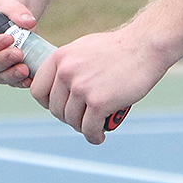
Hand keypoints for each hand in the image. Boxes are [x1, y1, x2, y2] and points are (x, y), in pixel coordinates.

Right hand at [0, 0, 34, 88]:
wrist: (12, 16)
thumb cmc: (1, 7)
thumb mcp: (6, 2)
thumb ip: (15, 10)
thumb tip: (28, 22)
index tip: (9, 38)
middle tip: (18, 53)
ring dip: (8, 74)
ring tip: (25, 68)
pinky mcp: (0, 75)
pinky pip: (7, 82)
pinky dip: (18, 82)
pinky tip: (29, 78)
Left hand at [31, 26, 169, 144]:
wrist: (145, 47)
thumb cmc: (118, 48)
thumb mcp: (83, 49)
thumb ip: (68, 65)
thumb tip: (56, 85)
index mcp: (60, 57)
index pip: (38, 90)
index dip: (47, 104)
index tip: (60, 107)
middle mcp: (66, 72)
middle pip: (56, 109)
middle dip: (68, 118)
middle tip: (82, 118)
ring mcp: (82, 87)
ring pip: (72, 120)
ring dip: (82, 128)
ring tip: (93, 127)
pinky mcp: (99, 102)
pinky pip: (89, 128)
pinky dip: (94, 136)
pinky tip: (99, 136)